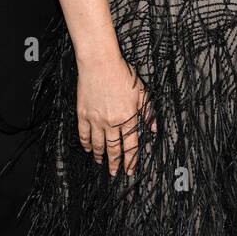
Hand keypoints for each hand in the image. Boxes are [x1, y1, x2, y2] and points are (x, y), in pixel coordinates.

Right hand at [76, 55, 154, 176]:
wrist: (100, 62)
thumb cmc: (122, 73)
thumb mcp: (142, 92)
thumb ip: (147, 112)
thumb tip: (153, 128)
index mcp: (128, 117)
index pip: (131, 145)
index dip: (131, 160)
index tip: (130, 170)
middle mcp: (112, 122)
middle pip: (114, 148)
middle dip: (115, 163)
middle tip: (114, 173)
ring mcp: (96, 119)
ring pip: (98, 144)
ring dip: (100, 156)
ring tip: (101, 163)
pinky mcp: (83, 113)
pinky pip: (83, 133)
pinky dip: (86, 143)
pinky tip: (88, 148)